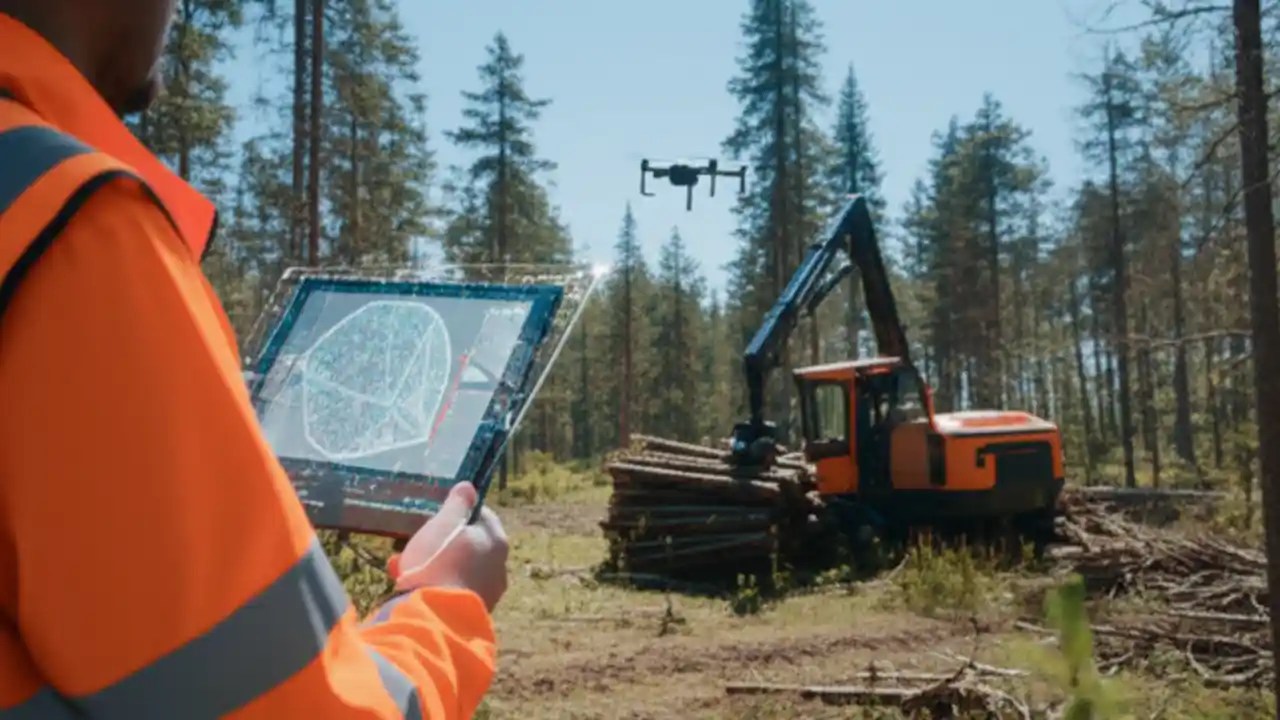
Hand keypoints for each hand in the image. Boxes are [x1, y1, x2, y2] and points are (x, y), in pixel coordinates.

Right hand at [389, 482, 508, 610]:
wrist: (434, 618)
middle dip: (438, 544)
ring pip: (456, 570)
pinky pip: (451, 592)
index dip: (456, 514)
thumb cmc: (439, 562)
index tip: (435, 519)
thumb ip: (457, 504)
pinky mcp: (472, 614)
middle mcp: (499, 567)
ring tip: (402, 569)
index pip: (481, 515)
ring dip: (431, 566)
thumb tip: (468, 487)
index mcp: (497, 541)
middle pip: (467, 546)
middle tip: (413, 546)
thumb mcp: (444, 523)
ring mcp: (488, 593)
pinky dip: (433, 587)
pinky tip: (409, 590)